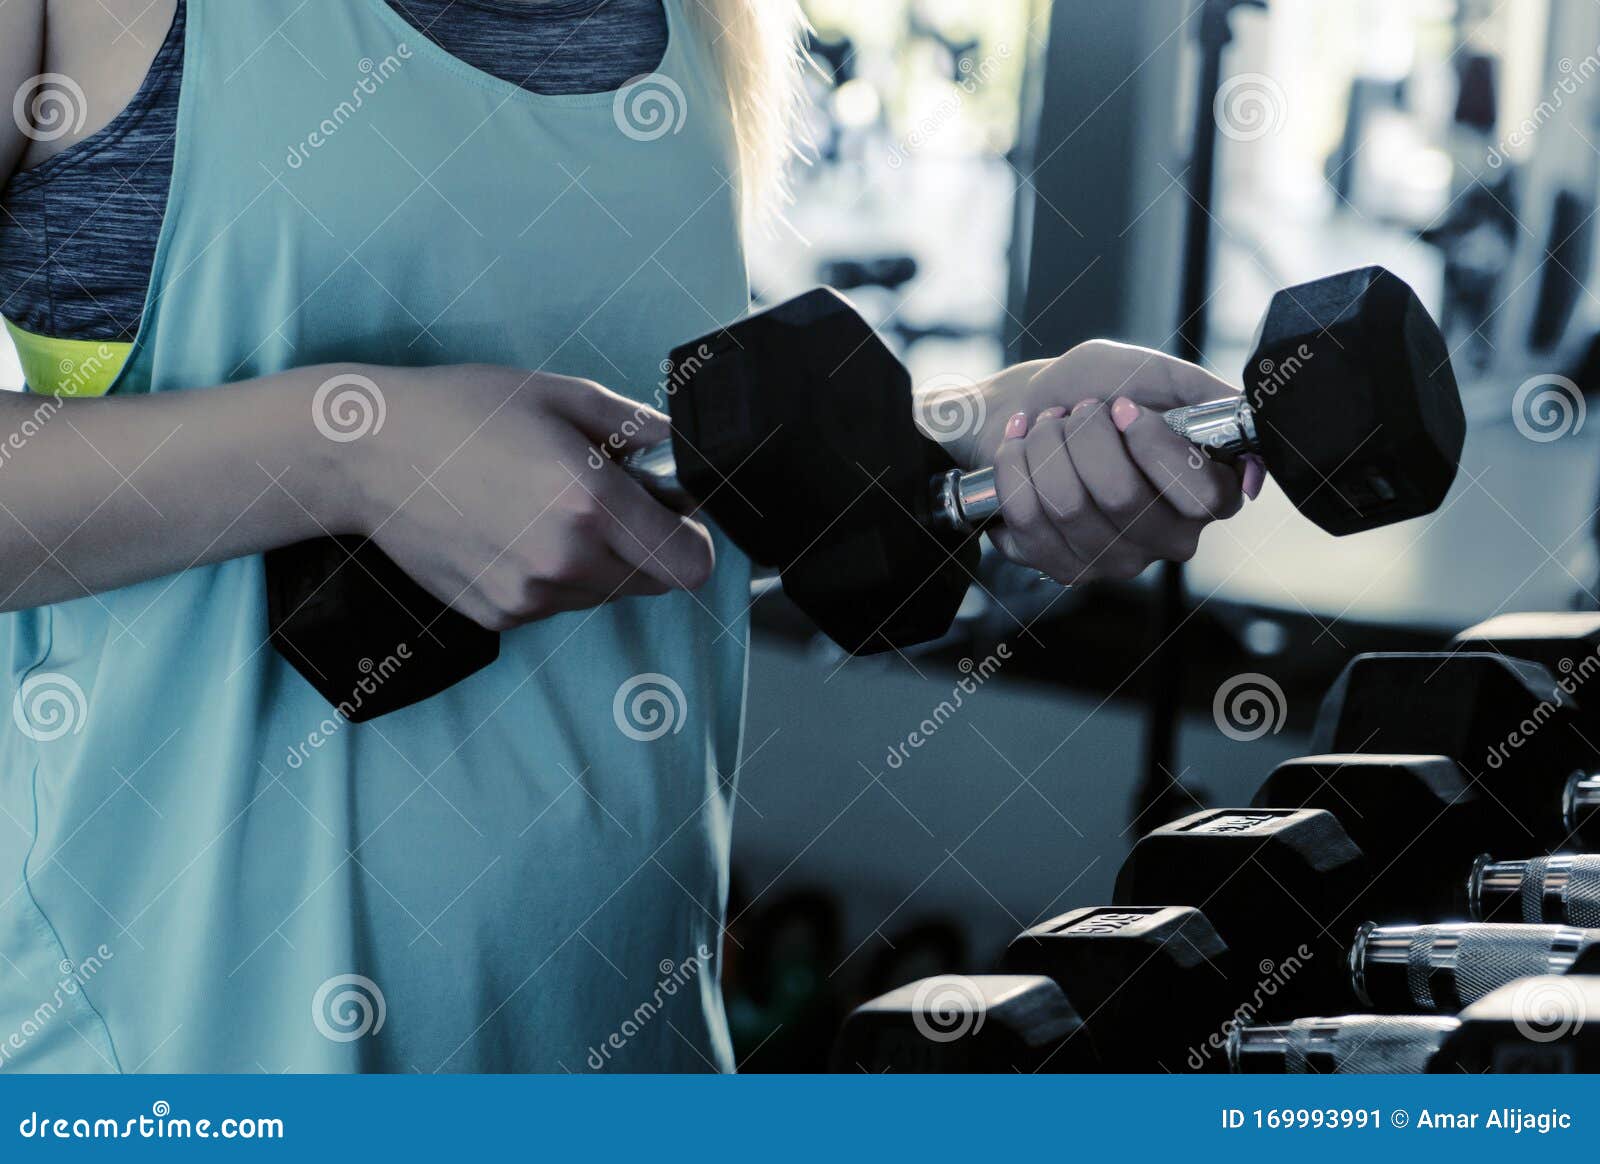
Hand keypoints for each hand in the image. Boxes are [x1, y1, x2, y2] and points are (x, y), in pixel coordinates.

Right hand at [339, 365, 713, 630]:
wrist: (367, 454)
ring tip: (545, 507)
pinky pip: (558, 602)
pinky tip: (513, 529)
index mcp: (590, 503)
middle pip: (654, 581)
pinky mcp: (500, 615)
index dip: (692, 537)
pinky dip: (553, 574)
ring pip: (605, 593)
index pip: (692, 564)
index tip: (671, 513)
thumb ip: (640, 429)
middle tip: (601, 497)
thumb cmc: (461, 413)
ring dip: (598, 559)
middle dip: (645, 543)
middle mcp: (565, 560)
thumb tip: (683, 454)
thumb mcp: (564, 395)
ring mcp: (529, 595)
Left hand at [976, 341, 1252, 583]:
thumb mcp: (1158, 375)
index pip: (1201, 496)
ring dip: (1045, 445)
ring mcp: (1114, 561)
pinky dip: (1013, 466)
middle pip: (1122, 496)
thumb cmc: (1101, 390)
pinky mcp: (1062, 567)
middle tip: (1078, 411)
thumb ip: (1210, 398)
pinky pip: (1028, 518)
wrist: (1032, 407)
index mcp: (1207, 495)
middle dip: (1085, 434)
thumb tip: (1250, 441)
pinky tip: (1018, 448)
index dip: (1154, 446)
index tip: (1122, 406)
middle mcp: (1166, 538)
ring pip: (1069, 505)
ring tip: (1046, 427)